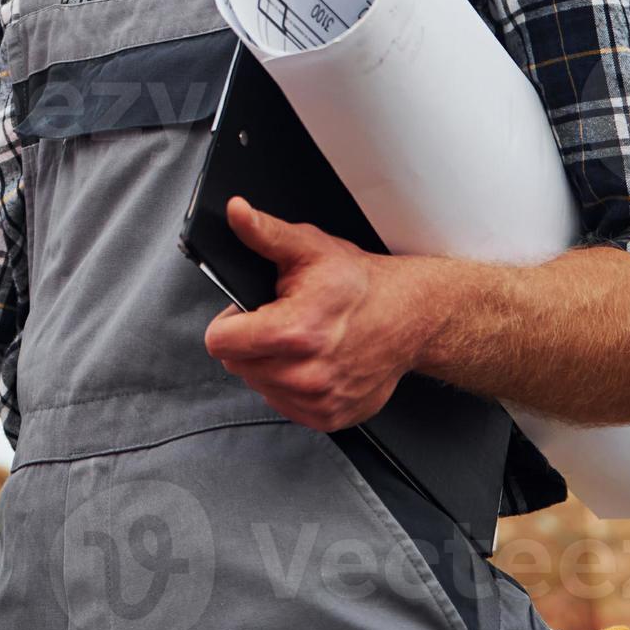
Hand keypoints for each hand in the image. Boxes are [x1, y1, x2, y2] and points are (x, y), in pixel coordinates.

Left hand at [202, 197, 431, 432]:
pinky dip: (290, 385)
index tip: (249, 312)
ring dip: (269, 365)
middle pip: (237, 365)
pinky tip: (311, 362)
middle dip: (252, 342)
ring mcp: (319, 400)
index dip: (230, 322)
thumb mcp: (309, 248)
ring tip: (299, 341)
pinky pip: (284, 405)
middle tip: (283, 321)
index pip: (220, 343)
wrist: (409, 317)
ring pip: (259, 385)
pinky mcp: (329, 417)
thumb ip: (264, 233)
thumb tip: (237, 212)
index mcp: (294, 332)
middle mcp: (306, 374)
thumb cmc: (360, 283)